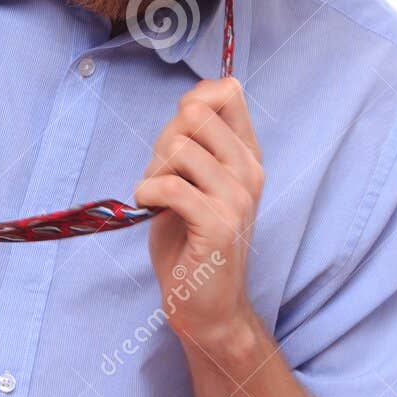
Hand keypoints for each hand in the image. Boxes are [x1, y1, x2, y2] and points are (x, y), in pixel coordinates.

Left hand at [133, 77, 263, 350]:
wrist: (205, 304)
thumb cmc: (189, 240)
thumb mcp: (189, 179)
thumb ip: (190, 140)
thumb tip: (188, 101)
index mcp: (246, 154)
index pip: (227, 92)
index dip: (191, 103)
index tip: (178, 138)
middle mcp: (249, 170)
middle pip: (195, 114)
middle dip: (164, 141)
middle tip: (163, 177)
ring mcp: (238, 197)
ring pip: (179, 148)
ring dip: (153, 171)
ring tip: (158, 199)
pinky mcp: (219, 224)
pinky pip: (170, 186)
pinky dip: (147, 194)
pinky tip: (150, 209)